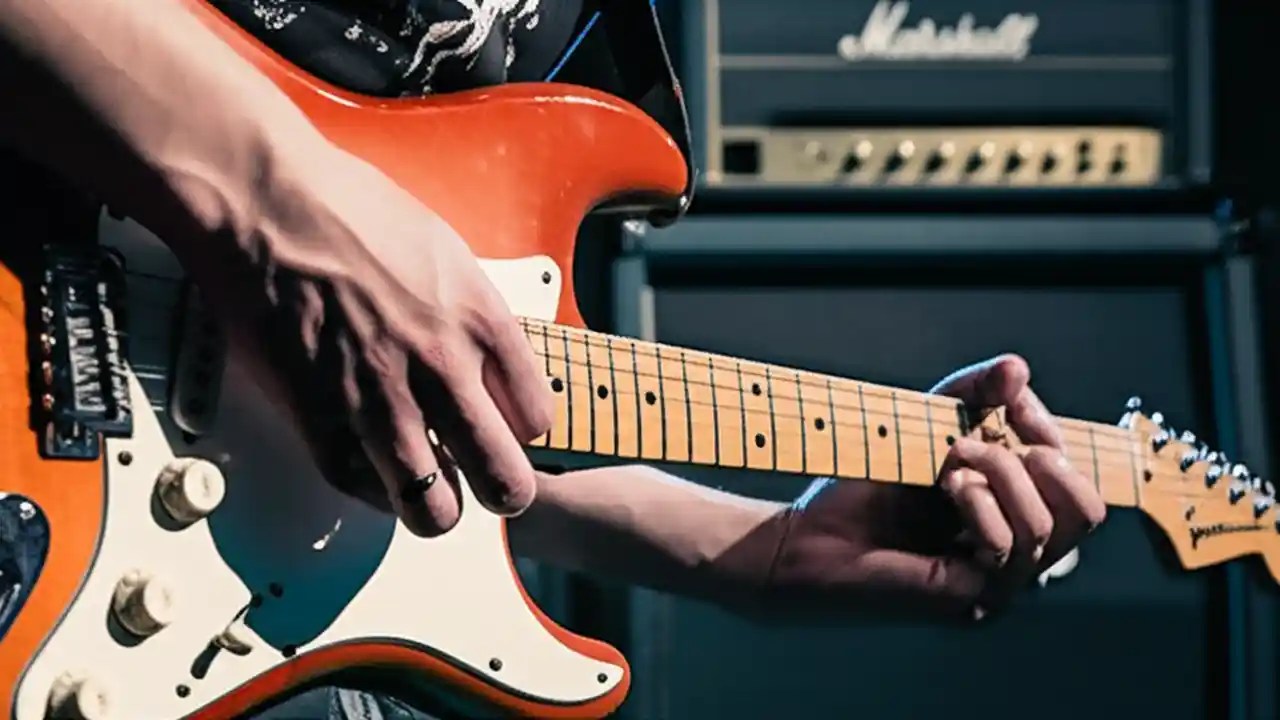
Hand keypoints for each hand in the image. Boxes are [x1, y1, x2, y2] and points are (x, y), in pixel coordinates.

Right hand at [182, 145, 552, 535]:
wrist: (266, 202)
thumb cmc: (349, 212)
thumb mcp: (447, 253)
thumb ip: (476, 316)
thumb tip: (491, 361)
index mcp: (481, 320)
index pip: (537, 419)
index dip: (521, 431)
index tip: (504, 427)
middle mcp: (442, 367)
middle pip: (505, 479)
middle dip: (501, 490)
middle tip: (485, 482)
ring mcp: (381, 400)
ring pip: (435, 510)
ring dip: (436, 508)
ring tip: (429, 492)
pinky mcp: (320, 418)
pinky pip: (363, 491)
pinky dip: (374, 492)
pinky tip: (376, 471)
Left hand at [765, 354, 1105, 619]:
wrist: (804, 537)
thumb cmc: (864, 487)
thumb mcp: (926, 426)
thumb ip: (971, 395)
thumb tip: (1018, 368)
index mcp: (1015, 518)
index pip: (1075, 479)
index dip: (1049, 429)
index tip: (1009, 396)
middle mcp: (1016, 556)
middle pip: (1086, 510)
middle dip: (1044, 456)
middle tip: (982, 438)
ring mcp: (995, 583)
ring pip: (1049, 527)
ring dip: (1002, 473)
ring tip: (951, 461)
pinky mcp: (967, 598)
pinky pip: (1008, 548)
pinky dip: (983, 505)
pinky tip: (949, 486)